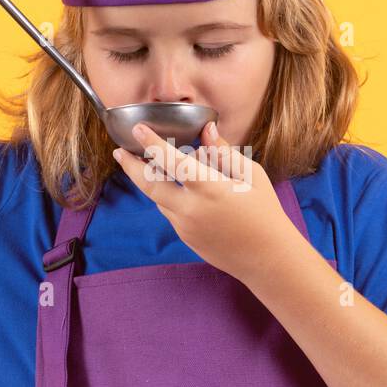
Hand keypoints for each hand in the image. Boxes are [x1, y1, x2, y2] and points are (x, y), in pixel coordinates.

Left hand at [112, 120, 301, 283]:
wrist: (267, 258)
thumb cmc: (264, 212)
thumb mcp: (251, 175)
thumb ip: (223, 152)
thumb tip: (207, 130)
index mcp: (209, 188)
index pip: (172, 160)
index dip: (152, 143)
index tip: (138, 128)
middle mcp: (191, 208)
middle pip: (149, 184)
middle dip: (131, 166)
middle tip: (119, 152)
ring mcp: (185, 226)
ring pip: (159, 198)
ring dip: (151, 181)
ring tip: (145, 164)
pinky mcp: (186, 238)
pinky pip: (171, 213)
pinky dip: (169, 198)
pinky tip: (178, 190)